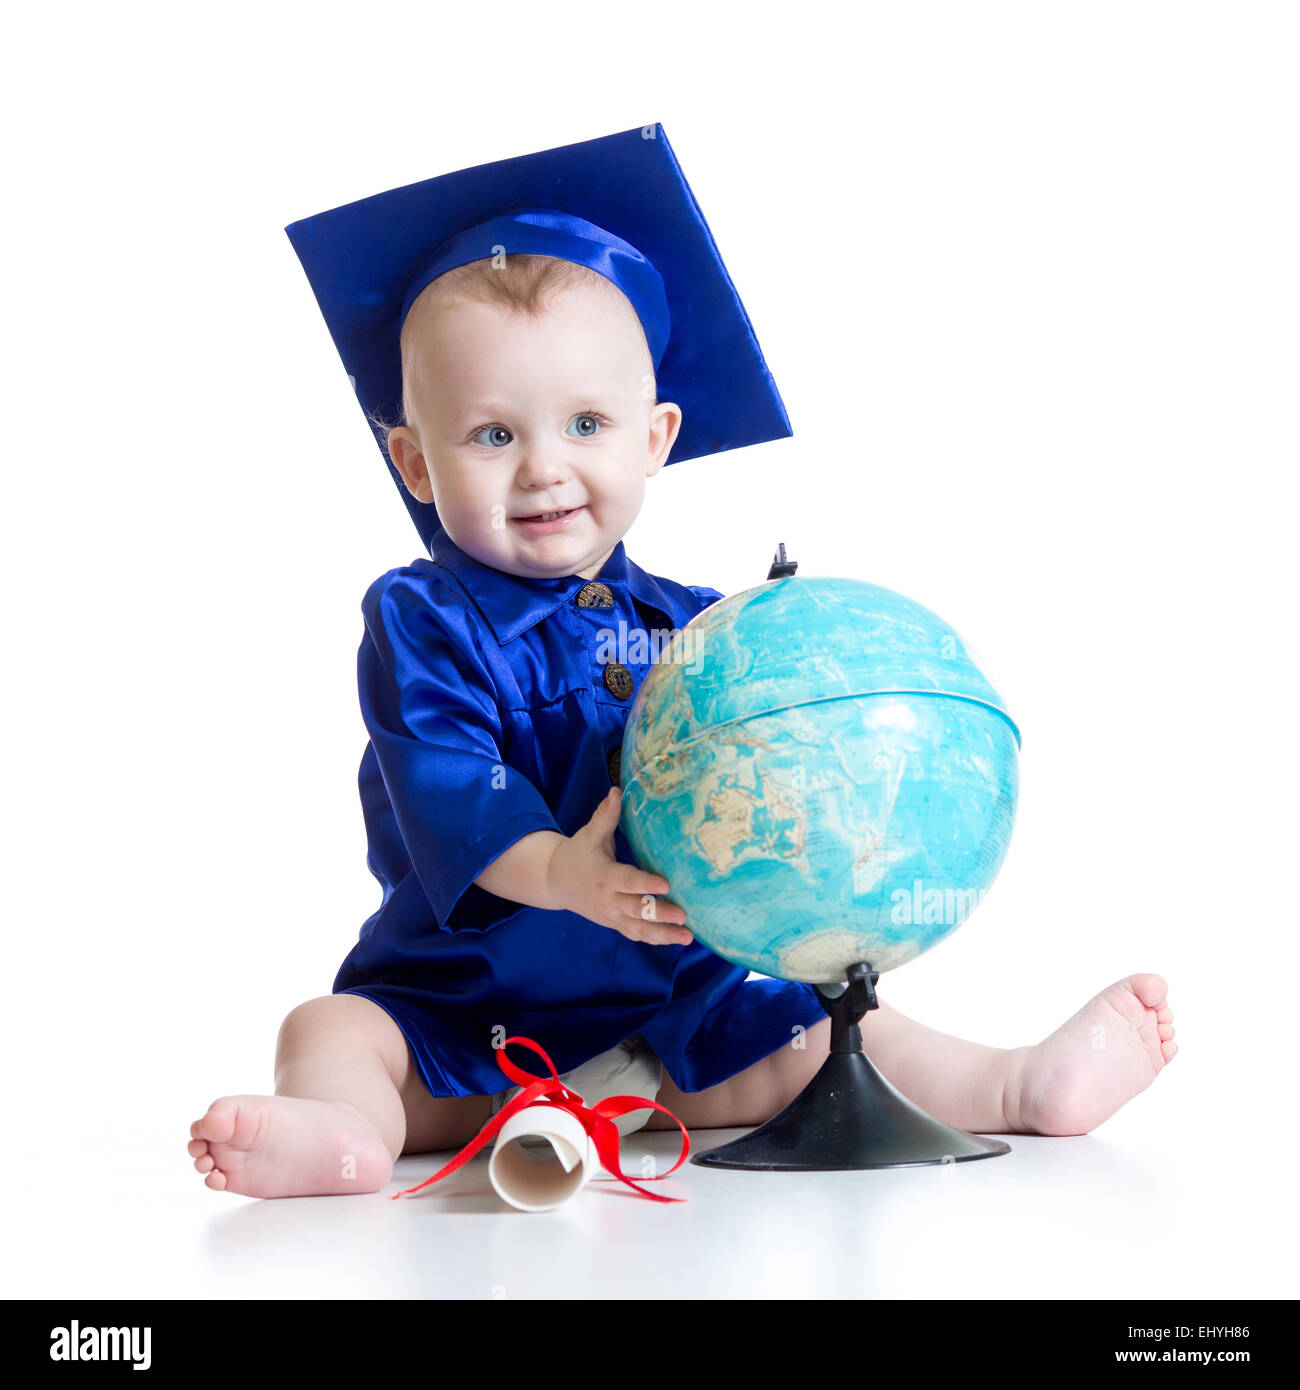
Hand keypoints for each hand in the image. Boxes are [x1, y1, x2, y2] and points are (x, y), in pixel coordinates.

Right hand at [546, 787, 693, 945]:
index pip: (626, 881)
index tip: (666, 885)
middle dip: (659, 914)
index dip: (645, 884)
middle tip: (683, 914)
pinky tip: (677, 940)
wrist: (555, 882)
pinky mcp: (615, 924)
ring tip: (687, 937)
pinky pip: (635, 935)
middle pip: (635, 910)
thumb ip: (606, 816)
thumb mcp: (589, 834)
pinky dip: (655, 940)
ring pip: (638, 928)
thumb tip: (617, 791)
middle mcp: (608, 899)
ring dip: (663, 935)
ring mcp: (612, 916)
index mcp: (604, 875)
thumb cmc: (578, 853)